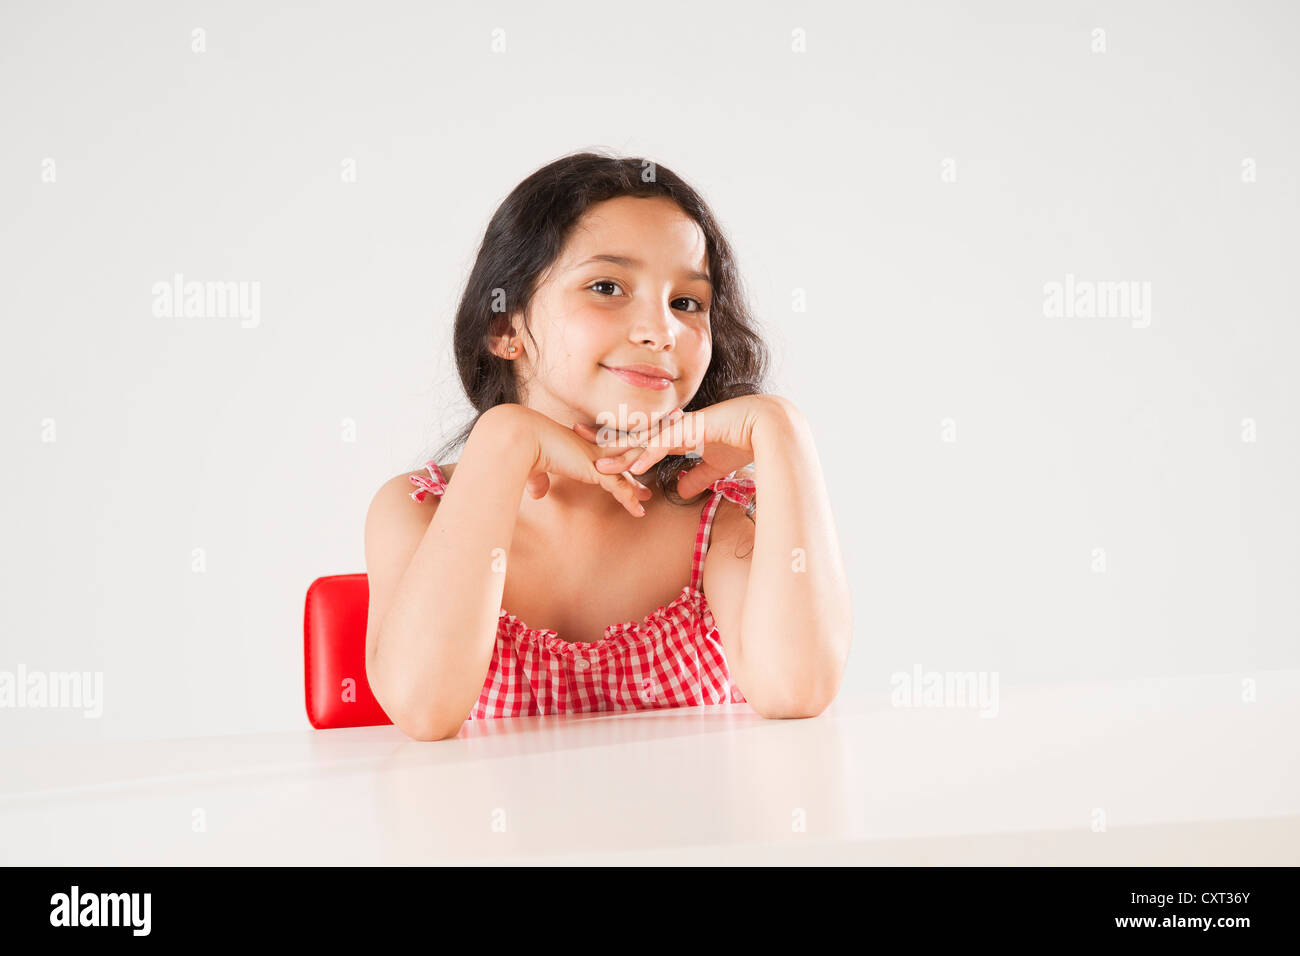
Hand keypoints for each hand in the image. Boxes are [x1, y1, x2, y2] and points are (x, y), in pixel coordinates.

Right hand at [496, 405, 654, 516]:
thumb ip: (539, 481)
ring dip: (637, 485)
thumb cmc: (523, 449)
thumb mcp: (534, 469)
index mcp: (579, 445)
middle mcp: (591, 448)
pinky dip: (630, 500)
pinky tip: (639, 512)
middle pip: (621, 458)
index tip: (620, 473)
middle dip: (635, 469)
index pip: (602, 455)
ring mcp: (595, 457)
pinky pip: (619, 486)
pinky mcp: (595, 468)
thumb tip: (537, 494)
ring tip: (648, 499)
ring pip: (626, 470)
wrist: (522, 437)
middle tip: (645, 484)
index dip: (613, 464)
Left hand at [575, 395, 776, 497]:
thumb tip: (679, 488)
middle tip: (575, 437)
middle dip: (605, 439)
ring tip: (597, 464)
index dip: (618, 445)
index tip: (594, 447)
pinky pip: (666, 444)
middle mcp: (676, 429)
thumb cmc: (746, 442)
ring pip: (645, 441)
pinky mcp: (694, 430)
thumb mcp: (715, 468)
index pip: (641, 441)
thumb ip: (696, 477)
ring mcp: (683, 427)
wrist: (769, 428)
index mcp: (678, 435)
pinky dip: (648, 455)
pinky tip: (633, 467)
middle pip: (633, 436)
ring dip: (621, 453)